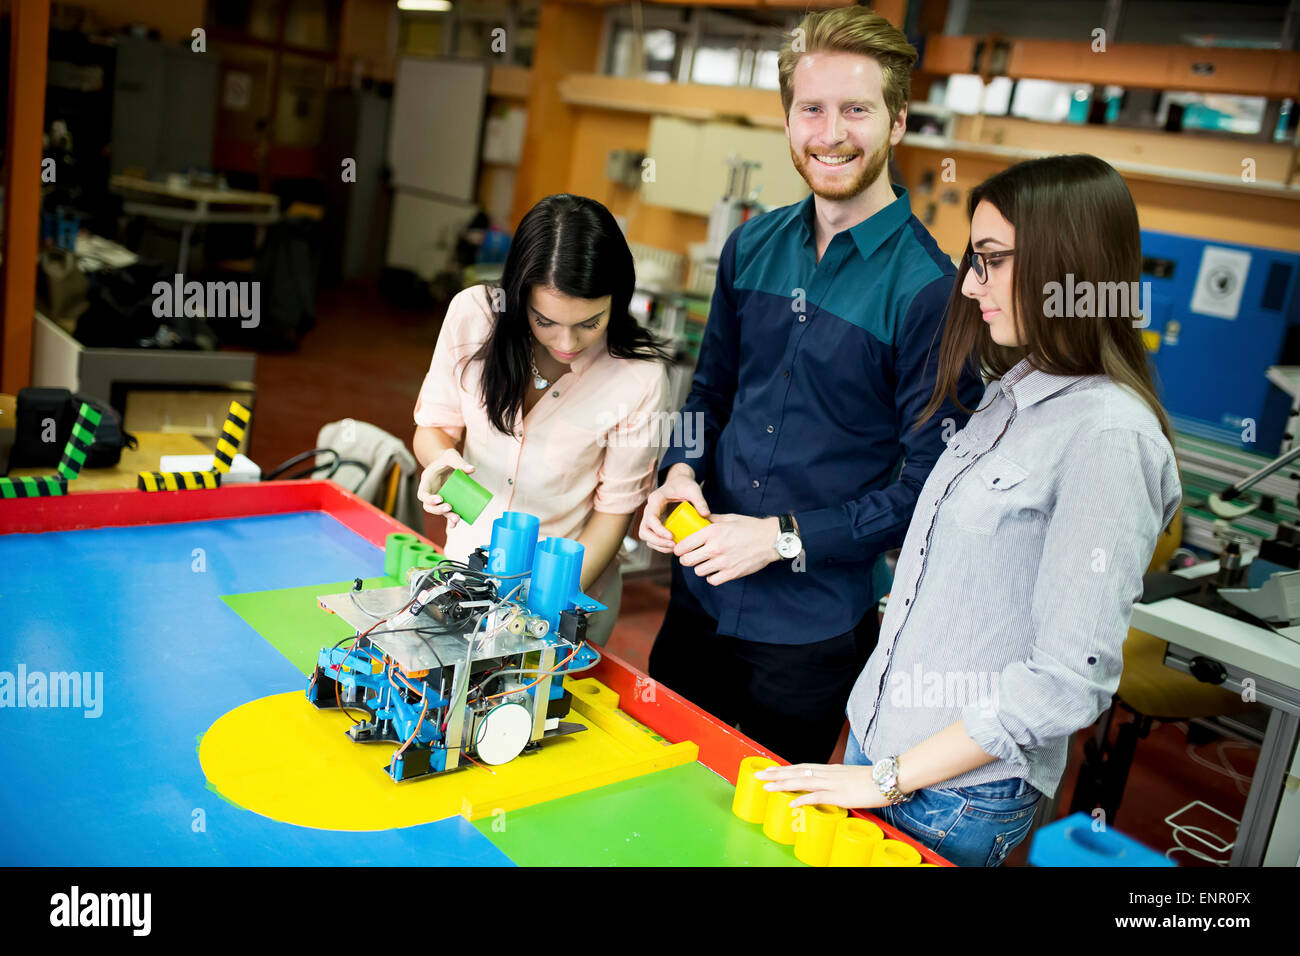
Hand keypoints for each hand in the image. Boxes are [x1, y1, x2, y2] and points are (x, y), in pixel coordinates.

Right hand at [417, 449, 473, 526]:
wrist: (447, 462)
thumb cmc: (447, 458)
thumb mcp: (451, 456)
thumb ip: (459, 462)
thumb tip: (472, 470)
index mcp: (427, 481)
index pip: (422, 494)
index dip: (429, 499)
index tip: (440, 498)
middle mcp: (430, 492)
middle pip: (428, 506)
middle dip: (438, 510)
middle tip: (450, 507)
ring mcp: (438, 498)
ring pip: (438, 511)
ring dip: (446, 516)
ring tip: (456, 519)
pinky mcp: (446, 501)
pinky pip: (446, 512)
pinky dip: (450, 519)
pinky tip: (455, 524)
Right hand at [639, 463, 709, 553]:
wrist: (678, 483)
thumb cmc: (684, 485)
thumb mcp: (693, 489)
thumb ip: (700, 500)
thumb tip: (706, 515)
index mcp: (655, 500)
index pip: (650, 518)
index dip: (658, 530)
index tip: (671, 536)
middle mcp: (649, 510)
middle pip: (644, 530)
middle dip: (657, 541)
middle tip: (673, 545)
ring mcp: (651, 518)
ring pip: (646, 536)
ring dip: (658, 545)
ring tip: (675, 548)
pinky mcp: (656, 524)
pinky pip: (653, 538)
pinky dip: (661, 545)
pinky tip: (675, 546)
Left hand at [676, 514, 780, 585]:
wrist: (771, 539)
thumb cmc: (750, 527)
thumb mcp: (729, 518)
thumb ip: (711, 520)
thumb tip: (698, 519)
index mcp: (712, 532)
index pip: (685, 545)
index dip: (679, 549)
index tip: (679, 550)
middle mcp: (716, 548)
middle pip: (688, 560)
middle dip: (686, 559)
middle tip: (690, 557)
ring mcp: (723, 562)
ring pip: (699, 571)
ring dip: (700, 568)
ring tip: (705, 563)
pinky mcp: (732, 573)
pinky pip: (712, 580)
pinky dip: (712, 577)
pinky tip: (715, 570)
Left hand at [754, 763, 889, 809]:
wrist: (889, 777)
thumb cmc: (874, 779)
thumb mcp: (852, 778)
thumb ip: (839, 782)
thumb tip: (832, 788)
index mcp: (830, 770)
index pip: (802, 767)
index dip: (785, 769)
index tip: (770, 770)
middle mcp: (828, 774)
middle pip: (797, 772)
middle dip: (776, 774)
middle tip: (759, 775)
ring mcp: (833, 784)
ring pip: (802, 781)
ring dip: (782, 784)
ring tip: (766, 786)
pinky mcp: (840, 795)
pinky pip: (817, 797)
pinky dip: (802, 799)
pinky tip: (791, 803)